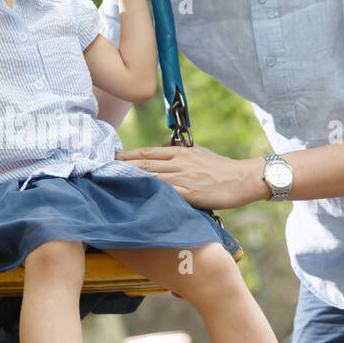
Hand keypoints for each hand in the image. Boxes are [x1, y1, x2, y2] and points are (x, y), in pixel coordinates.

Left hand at [115, 143, 259, 209]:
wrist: (242, 179)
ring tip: (111, 182)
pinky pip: (166, 193)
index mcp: (179, 153)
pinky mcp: (190, 194)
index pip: (147, 153)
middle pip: (144, 164)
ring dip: (130, 180)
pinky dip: (150, 194)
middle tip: (101, 169)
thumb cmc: (220, 167)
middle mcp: (179, 163)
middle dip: (121, 167)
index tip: (111, 158)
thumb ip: (179, 151)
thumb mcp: (198, 152)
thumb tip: (162, 145)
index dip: (127, 155)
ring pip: (151, 178)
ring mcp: (184, 179)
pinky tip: (136, 197)